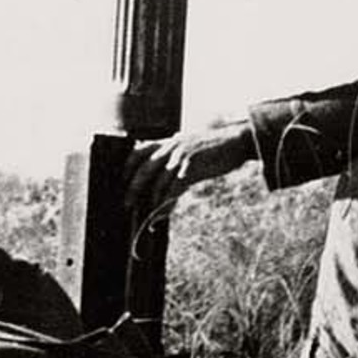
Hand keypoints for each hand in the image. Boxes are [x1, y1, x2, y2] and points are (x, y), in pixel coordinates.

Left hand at [126, 125, 254, 216]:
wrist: (236, 141)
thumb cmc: (215, 148)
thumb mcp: (191, 148)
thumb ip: (176, 160)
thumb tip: (165, 179)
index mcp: (169, 142)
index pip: (139, 151)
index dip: (127, 165)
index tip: (120, 180)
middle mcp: (171, 147)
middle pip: (144, 168)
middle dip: (133, 187)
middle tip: (126, 203)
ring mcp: (181, 156)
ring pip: (159, 181)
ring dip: (151, 201)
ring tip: (148, 215)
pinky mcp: (192, 166)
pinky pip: (175, 189)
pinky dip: (167, 204)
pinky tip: (163, 214)